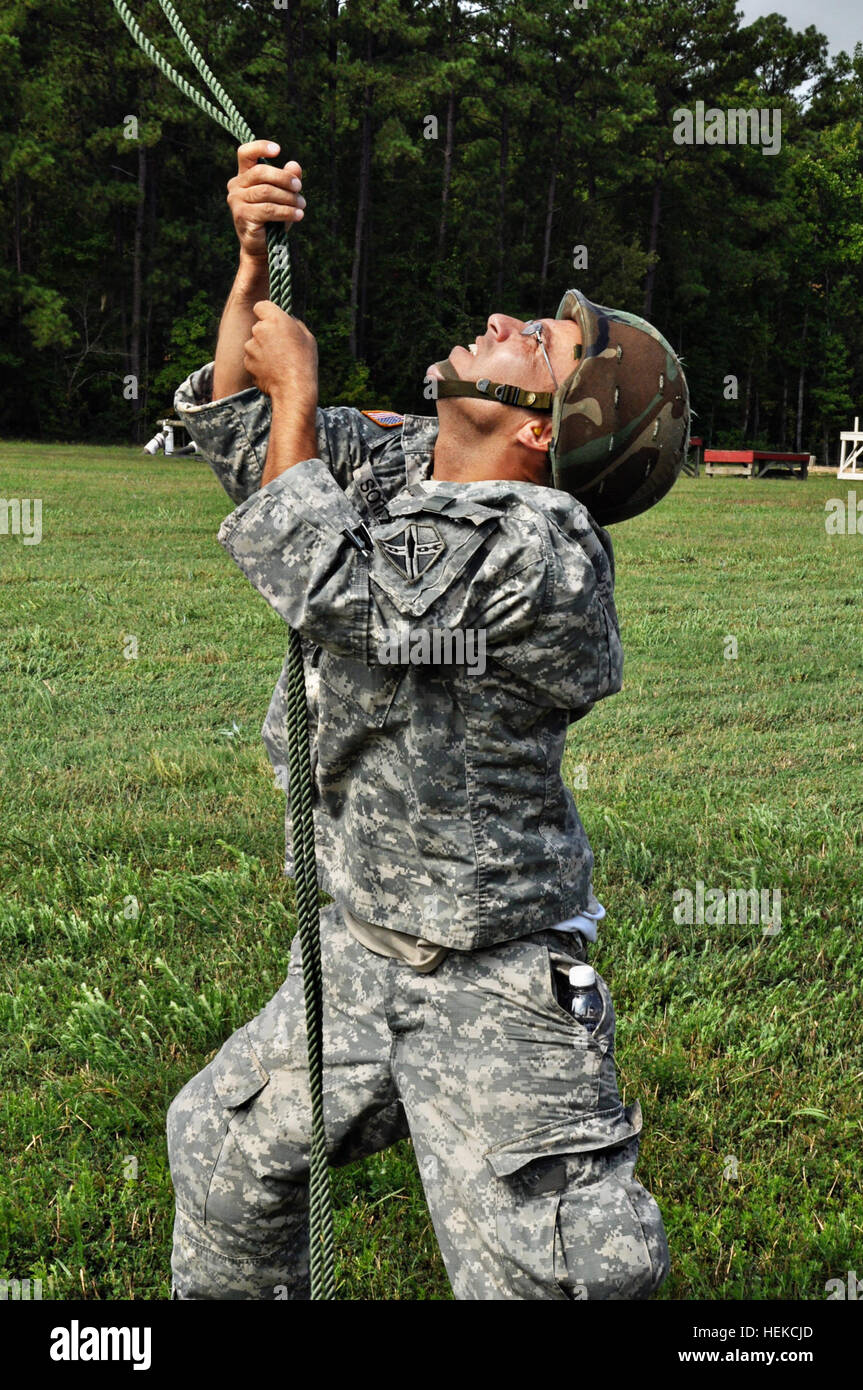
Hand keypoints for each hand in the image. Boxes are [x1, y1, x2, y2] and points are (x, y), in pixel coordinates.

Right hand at [227, 140, 305, 260]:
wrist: (262, 248)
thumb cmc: (273, 220)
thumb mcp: (283, 196)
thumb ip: (288, 180)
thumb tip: (295, 165)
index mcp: (244, 176)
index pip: (245, 153)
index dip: (260, 147)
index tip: (278, 150)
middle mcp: (236, 186)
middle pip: (260, 172)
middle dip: (283, 178)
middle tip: (299, 187)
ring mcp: (236, 201)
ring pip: (266, 192)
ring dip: (288, 198)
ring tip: (302, 205)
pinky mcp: (242, 216)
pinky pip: (268, 209)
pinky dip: (286, 211)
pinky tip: (298, 215)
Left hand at [243, 302, 317, 406]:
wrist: (294, 389)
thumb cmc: (304, 362)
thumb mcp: (307, 337)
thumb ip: (293, 324)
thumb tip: (288, 322)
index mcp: (274, 319)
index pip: (261, 306)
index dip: (266, 313)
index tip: (272, 320)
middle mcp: (258, 330)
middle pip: (258, 326)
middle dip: (266, 333)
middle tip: (281, 345)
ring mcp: (250, 347)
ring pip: (254, 344)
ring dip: (262, 349)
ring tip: (278, 362)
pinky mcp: (247, 363)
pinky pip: (252, 359)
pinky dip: (259, 364)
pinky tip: (272, 371)